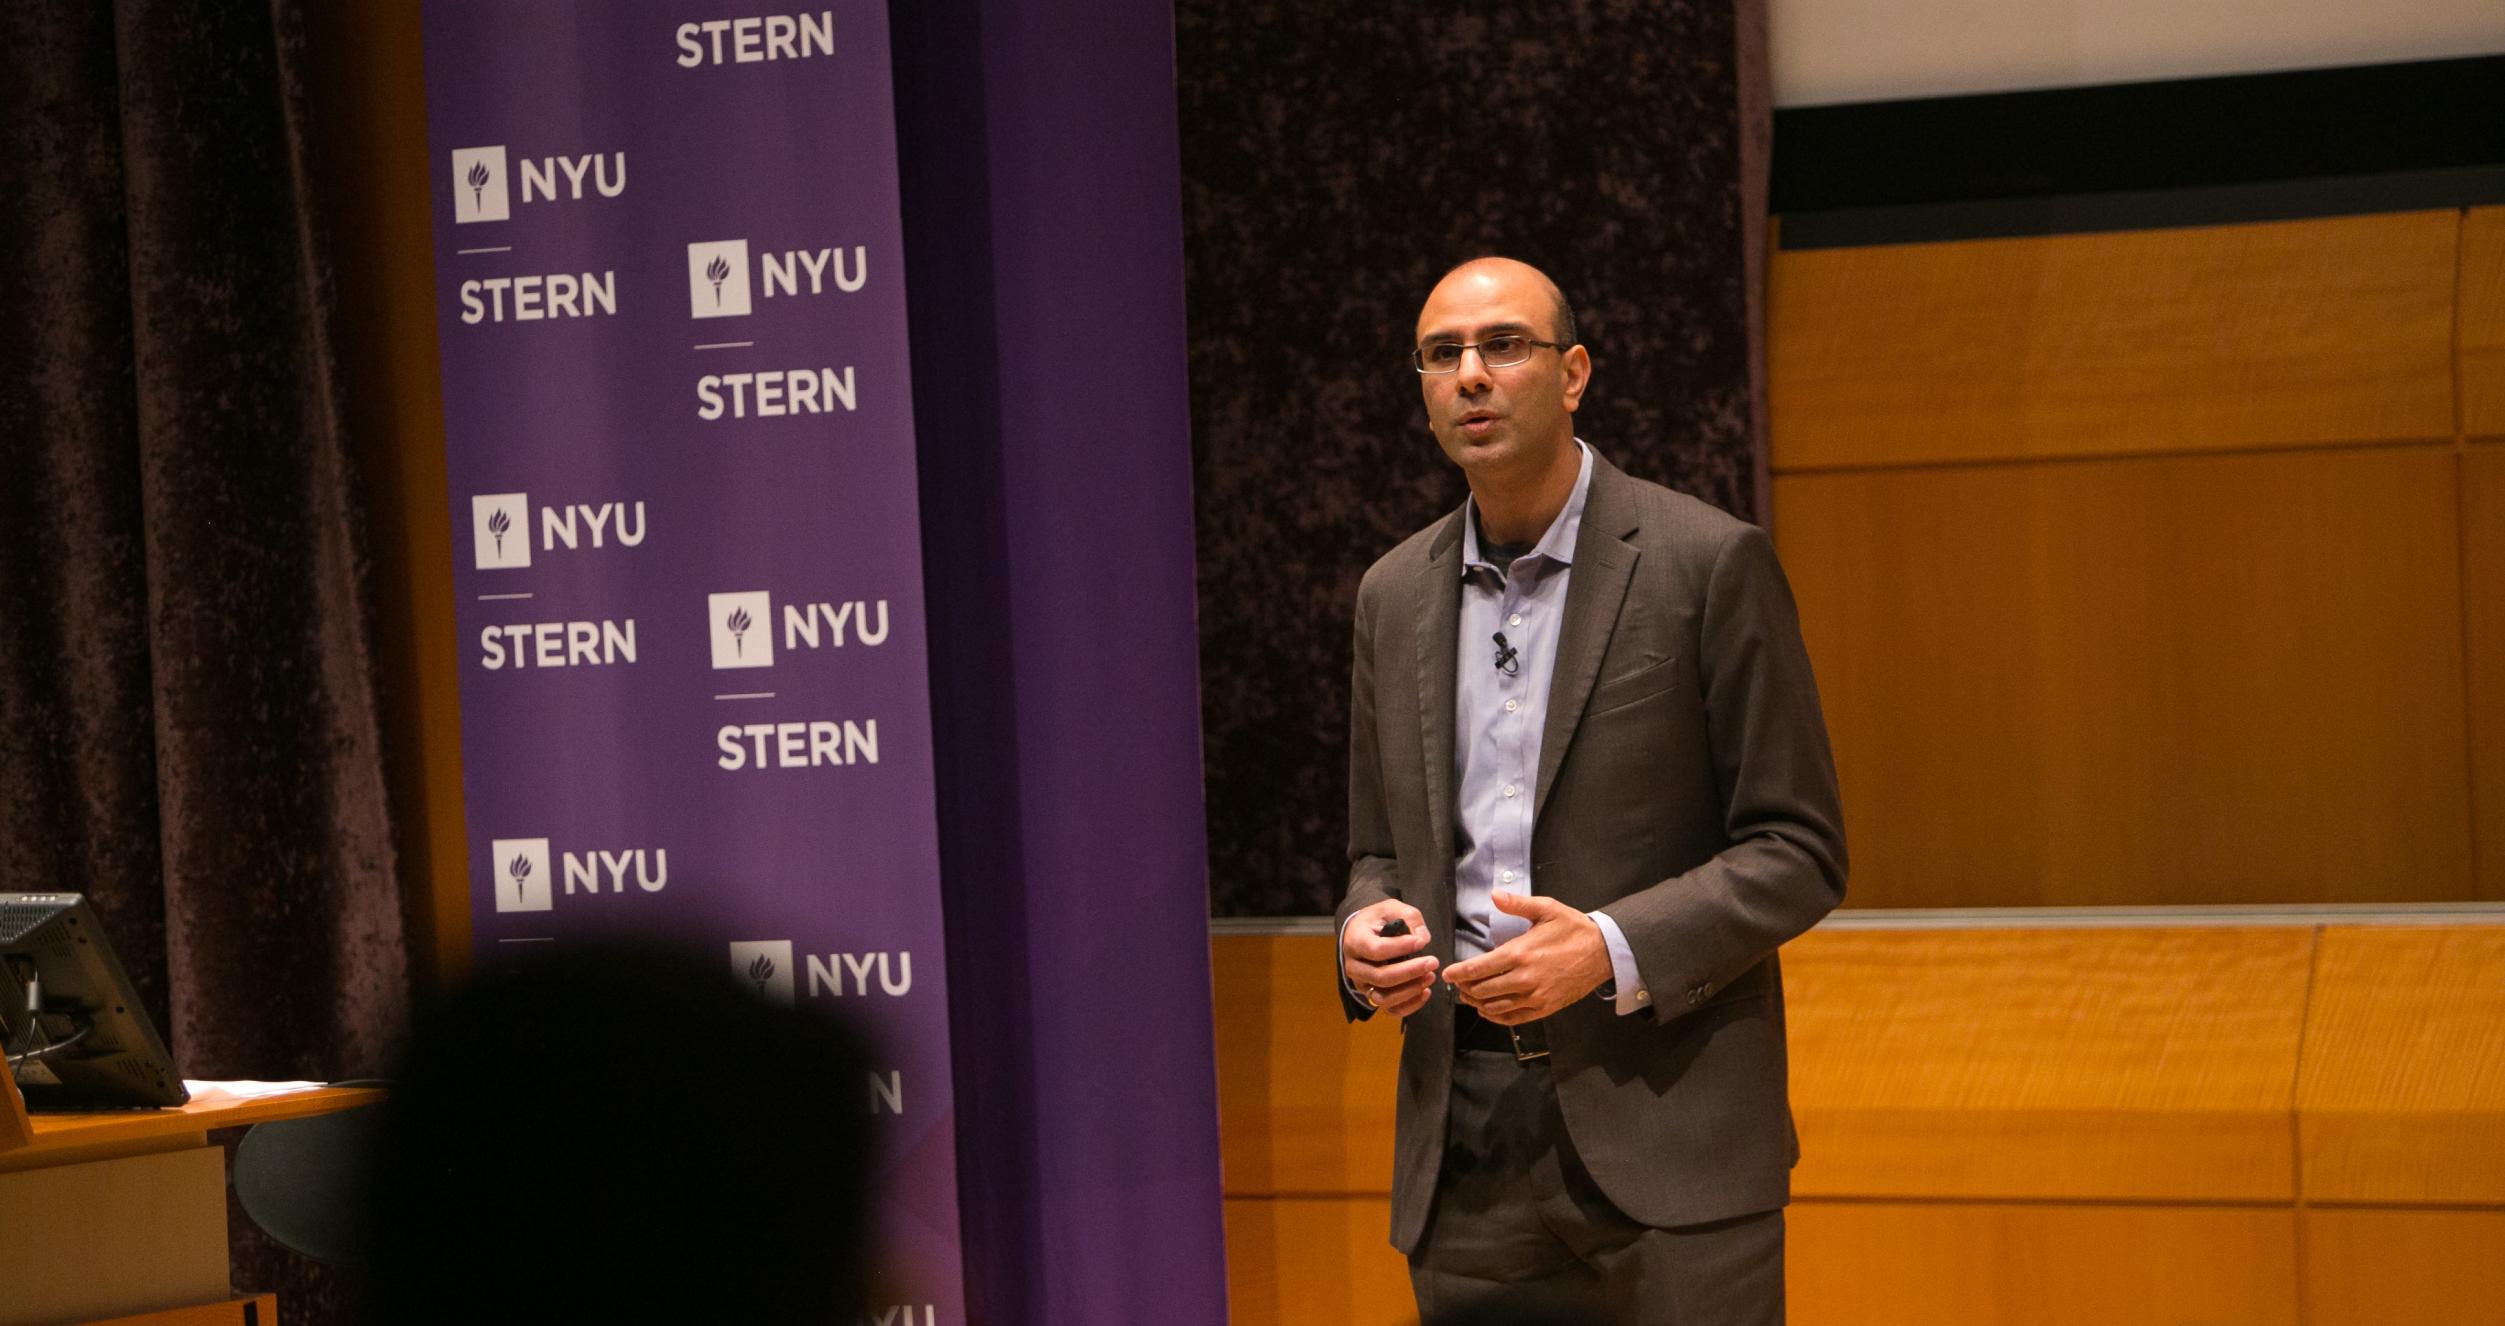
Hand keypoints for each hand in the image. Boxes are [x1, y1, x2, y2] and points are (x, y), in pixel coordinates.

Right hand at [1342, 899, 1436, 1018]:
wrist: (1363, 932)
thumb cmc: (1378, 919)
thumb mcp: (1392, 907)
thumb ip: (1409, 918)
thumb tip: (1423, 939)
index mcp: (1355, 941)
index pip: (1376, 950)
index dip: (1400, 948)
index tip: (1421, 943)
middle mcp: (1354, 966)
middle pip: (1381, 977)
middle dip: (1410, 971)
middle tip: (1433, 962)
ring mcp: (1362, 984)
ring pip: (1384, 998)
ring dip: (1410, 990)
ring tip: (1430, 976)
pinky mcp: (1372, 996)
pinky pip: (1390, 1009)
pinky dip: (1410, 1005)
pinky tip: (1425, 992)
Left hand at [1442, 892, 1611, 1024]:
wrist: (1604, 952)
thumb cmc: (1574, 929)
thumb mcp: (1547, 908)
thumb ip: (1517, 903)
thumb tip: (1494, 895)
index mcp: (1520, 953)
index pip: (1479, 968)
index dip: (1459, 973)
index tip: (1447, 974)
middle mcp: (1524, 978)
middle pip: (1482, 990)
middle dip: (1465, 988)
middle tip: (1457, 984)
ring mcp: (1535, 996)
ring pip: (1495, 1006)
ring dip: (1478, 1003)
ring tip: (1469, 996)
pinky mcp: (1545, 1008)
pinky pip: (1514, 1018)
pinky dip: (1496, 1016)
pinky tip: (1488, 1011)